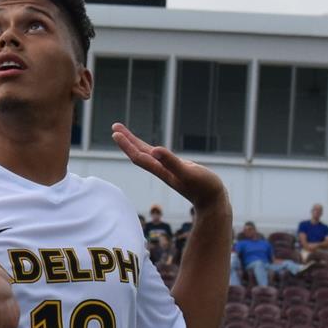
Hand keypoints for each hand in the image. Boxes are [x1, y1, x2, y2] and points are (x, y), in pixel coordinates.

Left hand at [111, 122, 227, 210]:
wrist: (212, 201)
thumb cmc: (203, 188)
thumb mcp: (188, 173)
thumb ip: (171, 162)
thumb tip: (155, 150)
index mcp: (161, 170)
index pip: (139, 156)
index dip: (127, 144)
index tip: (115, 132)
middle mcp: (161, 169)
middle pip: (139, 153)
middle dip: (126, 140)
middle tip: (115, 126)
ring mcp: (168, 169)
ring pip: (147, 154)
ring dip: (135, 143)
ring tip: (124, 133)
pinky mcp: (176, 169)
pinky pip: (158, 157)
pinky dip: (150, 149)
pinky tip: (149, 147)